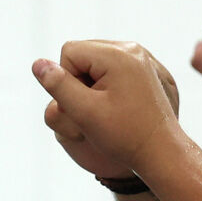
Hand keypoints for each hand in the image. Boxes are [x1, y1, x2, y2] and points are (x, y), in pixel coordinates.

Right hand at [33, 41, 183, 178]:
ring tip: (109, 109)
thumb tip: (38, 64)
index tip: (86, 104)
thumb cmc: (124, 136)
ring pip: (96, 61)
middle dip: (80, 81)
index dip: (67, 81)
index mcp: (118, 54)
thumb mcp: (85, 112)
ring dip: (92, 84)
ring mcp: (143, 57)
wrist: (163, 152)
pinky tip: (119, 106)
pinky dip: (108, 85)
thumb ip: (58, 86)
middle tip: (97, 109)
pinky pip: (113, 68)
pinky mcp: (147, 68)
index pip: (69, 53)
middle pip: (83, 54)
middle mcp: (133, 48)